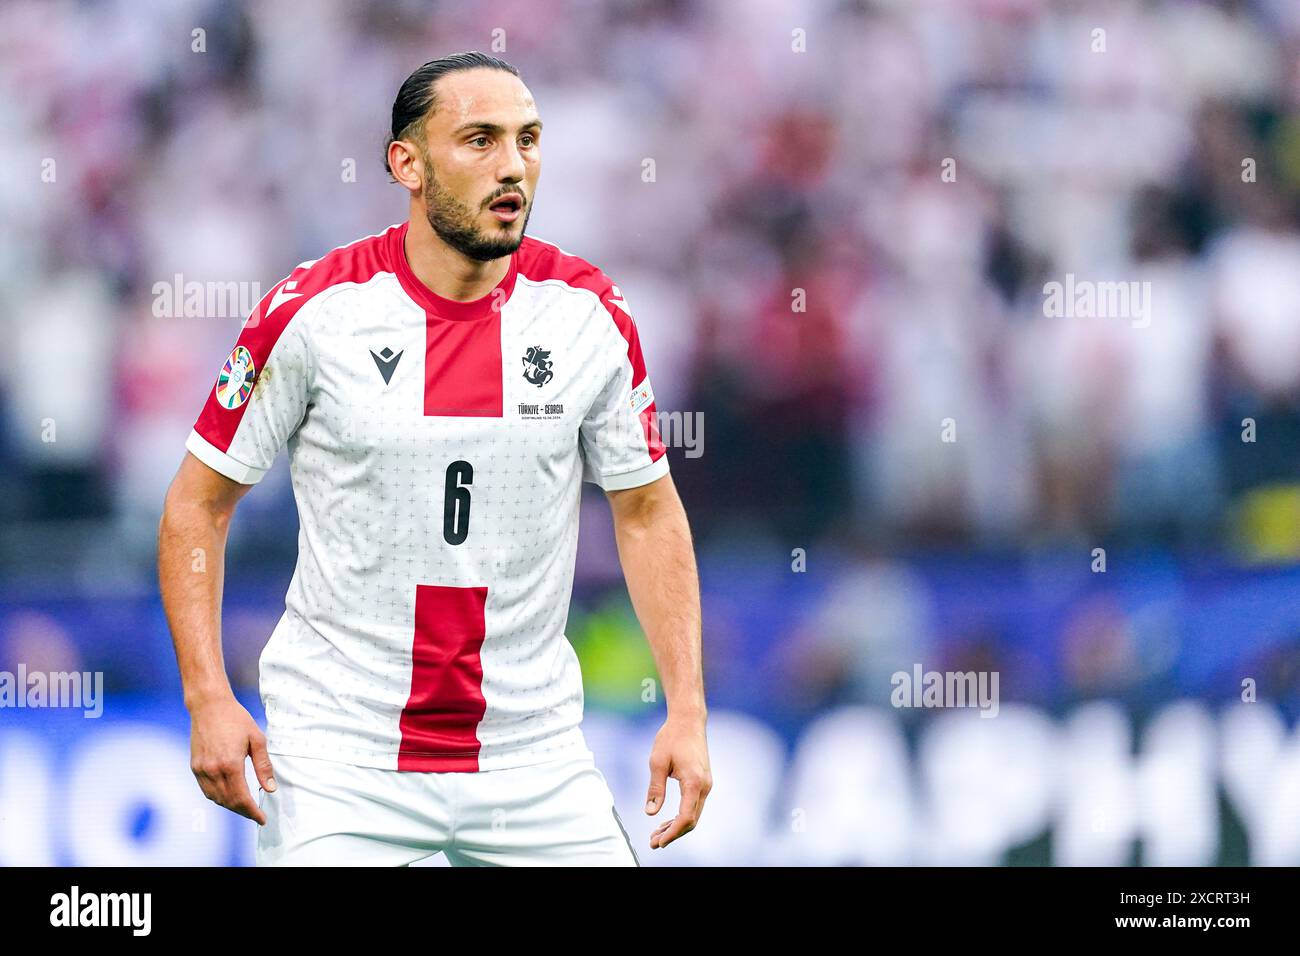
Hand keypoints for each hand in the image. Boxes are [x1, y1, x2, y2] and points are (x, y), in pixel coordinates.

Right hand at [188, 695, 275, 824]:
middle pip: (228, 802)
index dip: (252, 812)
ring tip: (245, 807)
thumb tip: (270, 788)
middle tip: (256, 814)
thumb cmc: (236, 719)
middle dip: (243, 812)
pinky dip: (218, 797)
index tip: (261, 819)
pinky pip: (206, 790)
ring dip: (230, 806)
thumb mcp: (257, 740)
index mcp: (230, 765)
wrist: (209, 706)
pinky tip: (228, 795)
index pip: (242, 798)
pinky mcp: (194, 766)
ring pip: (216, 798)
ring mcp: (201, 769)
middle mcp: (213, 770)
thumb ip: (263, 766)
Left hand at [644, 713, 710, 848]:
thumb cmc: (672, 737)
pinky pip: (694, 805)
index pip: (685, 817)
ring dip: (676, 826)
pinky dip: (681, 816)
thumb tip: (650, 812)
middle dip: (673, 834)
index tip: (658, 842)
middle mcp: (704, 786)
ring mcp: (705, 784)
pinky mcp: (702, 781)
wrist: (688, 720)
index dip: (672, 833)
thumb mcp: (657, 762)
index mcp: (693, 782)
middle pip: (691, 820)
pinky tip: (667, 820)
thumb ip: (655, 789)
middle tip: (653, 842)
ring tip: (657, 834)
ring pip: (693, 814)